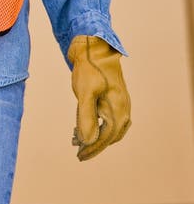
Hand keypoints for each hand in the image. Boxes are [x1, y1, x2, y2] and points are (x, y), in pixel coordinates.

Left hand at [67, 35, 130, 161]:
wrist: (95, 48)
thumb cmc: (89, 69)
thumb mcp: (84, 93)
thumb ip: (86, 118)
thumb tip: (87, 141)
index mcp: (118, 110)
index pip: (105, 138)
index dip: (92, 148)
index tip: (79, 156)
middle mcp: (124, 109)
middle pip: (110, 136)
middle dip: (95, 145)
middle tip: (79, 152)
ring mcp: (122, 104)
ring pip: (112, 129)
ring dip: (98, 137)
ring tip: (80, 141)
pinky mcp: (117, 99)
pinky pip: (111, 120)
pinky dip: (101, 127)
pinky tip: (88, 125)